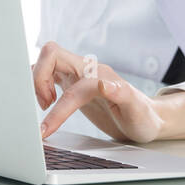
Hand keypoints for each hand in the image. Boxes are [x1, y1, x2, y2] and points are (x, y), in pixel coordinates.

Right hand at [32, 42, 184, 143]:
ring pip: (47, 60)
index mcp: (100, 76)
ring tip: (45, 105)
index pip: (71, 87)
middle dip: (39, 77)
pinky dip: (40, 84)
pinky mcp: (73, 83)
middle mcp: (87, 70)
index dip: (57, 109)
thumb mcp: (137, 111)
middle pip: (52, 54)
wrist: (146, 119)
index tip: (46, 130)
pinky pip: (49, 73)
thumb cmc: (143, 117)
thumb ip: (122, 94)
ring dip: (38, 79)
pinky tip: (47, 103)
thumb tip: (104, 84)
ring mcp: (78, 75)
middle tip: (44, 105)